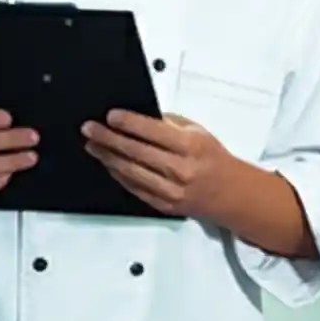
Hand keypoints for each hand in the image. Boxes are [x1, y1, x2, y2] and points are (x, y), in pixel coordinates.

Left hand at [82, 110, 235, 219]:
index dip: (129, 123)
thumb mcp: (198, 132)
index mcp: (190, 146)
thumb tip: (139, 116)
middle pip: (136, 152)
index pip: (153, 131)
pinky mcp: (164, 205)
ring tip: (93, 145)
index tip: (110, 116)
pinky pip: (135, 188)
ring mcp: (171, 190)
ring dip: (108, 157)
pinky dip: (119, 175)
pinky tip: (108, 164)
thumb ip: (169, 124)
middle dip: (109, 138)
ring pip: (131, 171)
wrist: (229, 193)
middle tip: (90, 129)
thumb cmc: (213, 159)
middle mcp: (180, 169)